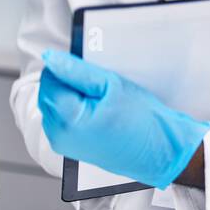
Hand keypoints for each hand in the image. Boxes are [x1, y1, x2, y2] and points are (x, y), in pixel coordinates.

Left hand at [39, 49, 209, 188]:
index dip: (71, 70)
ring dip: (74, 97)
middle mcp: (57, 136)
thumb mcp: (112, 85)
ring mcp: (62, 144)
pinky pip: (63, 119)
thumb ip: (78, 71)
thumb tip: (51, 58)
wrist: (159, 150)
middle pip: (49, 93)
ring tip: (103, 103)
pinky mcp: (69, 147)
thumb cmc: (143, 121)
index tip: (94, 75)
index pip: (50, 78)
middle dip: (71, 84)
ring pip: (55, 105)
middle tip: (102, 89)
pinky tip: (100, 113)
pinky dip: (77, 110)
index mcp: (66, 119)